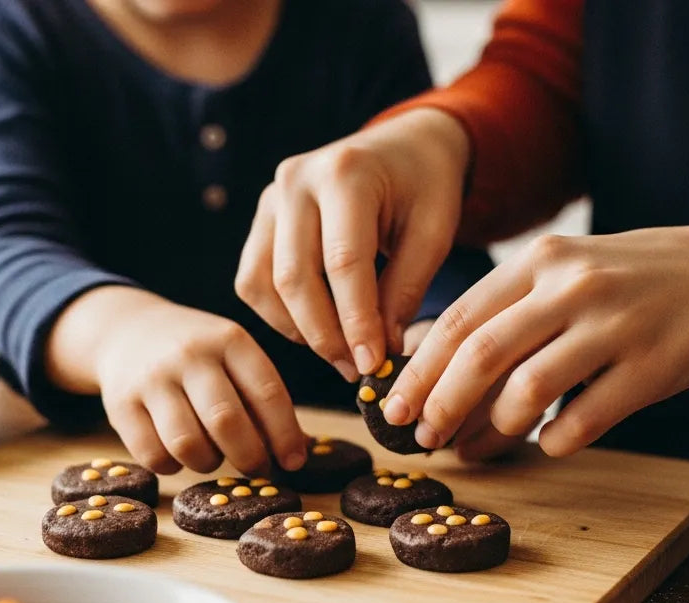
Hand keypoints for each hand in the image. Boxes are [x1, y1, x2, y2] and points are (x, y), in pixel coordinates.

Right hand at [46, 287, 305, 473]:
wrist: (127, 329)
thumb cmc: (199, 355)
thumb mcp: (234, 355)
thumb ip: (262, 397)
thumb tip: (296, 452)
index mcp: (229, 339)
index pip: (267, 393)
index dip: (285, 435)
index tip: (294, 462)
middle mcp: (190, 354)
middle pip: (227, 422)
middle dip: (250, 457)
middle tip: (257, 469)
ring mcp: (151, 378)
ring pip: (188, 444)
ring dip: (208, 463)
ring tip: (213, 457)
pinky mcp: (120, 404)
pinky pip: (153, 456)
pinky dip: (172, 466)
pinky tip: (179, 455)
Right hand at [236, 108, 471, 380]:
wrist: (402, 147)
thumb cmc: (425, 188)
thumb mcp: (434, 232)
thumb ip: (405, 289)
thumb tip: (377, 351)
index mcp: (346, 173)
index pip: (343, 262)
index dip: (356, 321)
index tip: (373, 364)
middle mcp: (296, 180)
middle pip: (295, 277)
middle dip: (326, 335)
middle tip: (357, 369)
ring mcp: (271, 198)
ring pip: (264, 284)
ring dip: (300, 330)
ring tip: (342, 353)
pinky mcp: (261, 219)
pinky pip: (254, 281)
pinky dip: (280, 315)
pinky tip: (318, 329)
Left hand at [379, 222, 688, 456]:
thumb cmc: (632, 280)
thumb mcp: (566, 272)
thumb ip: (503, 308)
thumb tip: (422, 358)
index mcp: (543, 260)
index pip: (461, 318)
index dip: (420, 369)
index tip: (393, 405)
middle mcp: (574, 287)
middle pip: (482, 354)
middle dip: (441, 404)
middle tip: (424, 437)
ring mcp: (615, 327)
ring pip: (529, 390)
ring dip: (495, 428)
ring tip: (481, 444)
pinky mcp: (650, 369)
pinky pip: (583, 421)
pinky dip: (553, 441)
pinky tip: (546, 443)